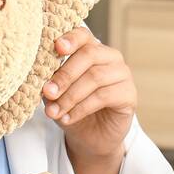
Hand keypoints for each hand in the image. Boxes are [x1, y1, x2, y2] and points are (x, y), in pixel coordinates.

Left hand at [43, 28, 136, 157]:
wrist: (89, 138)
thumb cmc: (72, 108)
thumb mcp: (56, 93)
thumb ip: (51, 82)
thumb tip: (43, 82)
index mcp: (92, 49)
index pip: (83, 35)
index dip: (71, 38)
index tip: (57, 48)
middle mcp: (110, 57)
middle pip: (89, 55)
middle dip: (65, 75)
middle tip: (48, 92)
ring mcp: (123, 74)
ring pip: (95, 77)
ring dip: (70, 96)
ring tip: (54, 112)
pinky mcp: (129, 94)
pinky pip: (104, 96)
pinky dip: (81, 108)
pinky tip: (68, 118)